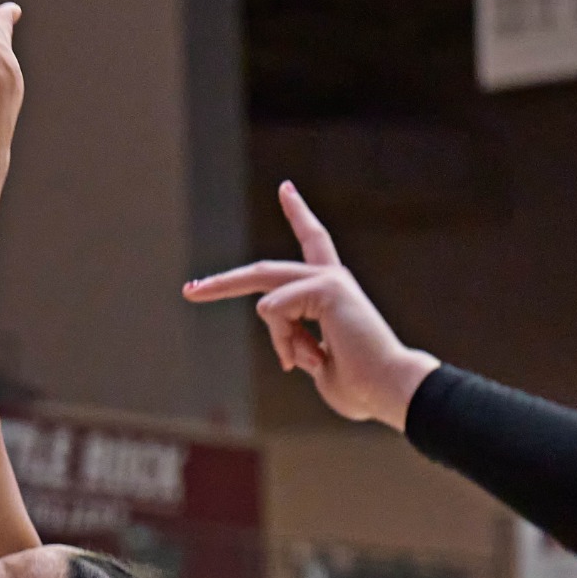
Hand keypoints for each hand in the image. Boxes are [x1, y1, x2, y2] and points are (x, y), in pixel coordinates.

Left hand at [183, 183, 439, 430]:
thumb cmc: (358, 384)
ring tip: (307, 362)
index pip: (312, 242)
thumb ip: (296, 342)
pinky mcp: (327, 287)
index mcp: (330, 293)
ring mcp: (328, 279)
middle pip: (263, 271)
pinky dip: (285, 340)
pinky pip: (273, 311)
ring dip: (279, 342)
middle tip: (189, 291)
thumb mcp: (314, 361)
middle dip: (223, 282)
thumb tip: (280, 334)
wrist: (387, 388)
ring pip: (266, 303)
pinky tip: (315, 355)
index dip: (299, 214)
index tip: (285, 188)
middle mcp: (330, 278)